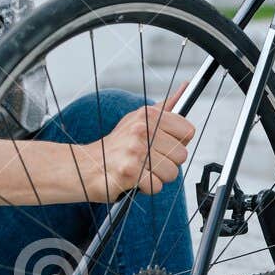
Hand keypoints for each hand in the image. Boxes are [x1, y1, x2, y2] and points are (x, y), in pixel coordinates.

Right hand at [76, 90, 194, 200]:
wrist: (87, 166)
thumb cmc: (117, 145)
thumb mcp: (138, 119)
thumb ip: (164, 107)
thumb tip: (185, 87)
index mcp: (148, 115)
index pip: (188, 131)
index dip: (178, 142)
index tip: (164, 145)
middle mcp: (142, 130)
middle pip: (181, 155)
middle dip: (168, 163)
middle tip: (148, 161)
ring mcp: (135, 150)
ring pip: (171, 173)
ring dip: (158, 177)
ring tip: (141, 170)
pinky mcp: (130, 172)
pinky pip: (157, 186)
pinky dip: (147, 188)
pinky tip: (134, 180)